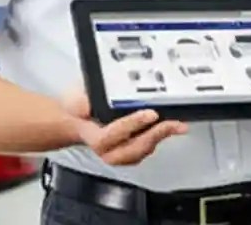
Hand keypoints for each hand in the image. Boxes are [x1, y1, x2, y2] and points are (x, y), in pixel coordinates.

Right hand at [60, 90, 187, 165]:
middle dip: (155, 136)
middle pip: (132, 149)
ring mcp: (118, 153)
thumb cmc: (76, 108)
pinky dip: (158, 139)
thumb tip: (87, 107)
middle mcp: (106, 150)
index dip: (131, 125)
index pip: (110, 136)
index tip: (150, 114)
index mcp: (91, 136)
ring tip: (177, 125)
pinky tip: (169, 129)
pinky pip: (145, 149)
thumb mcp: (73, 98)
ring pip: (141, 151)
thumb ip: (79, 101)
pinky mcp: (128, 151)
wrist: (74, 120)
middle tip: (172, 123)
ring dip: (160, 139)